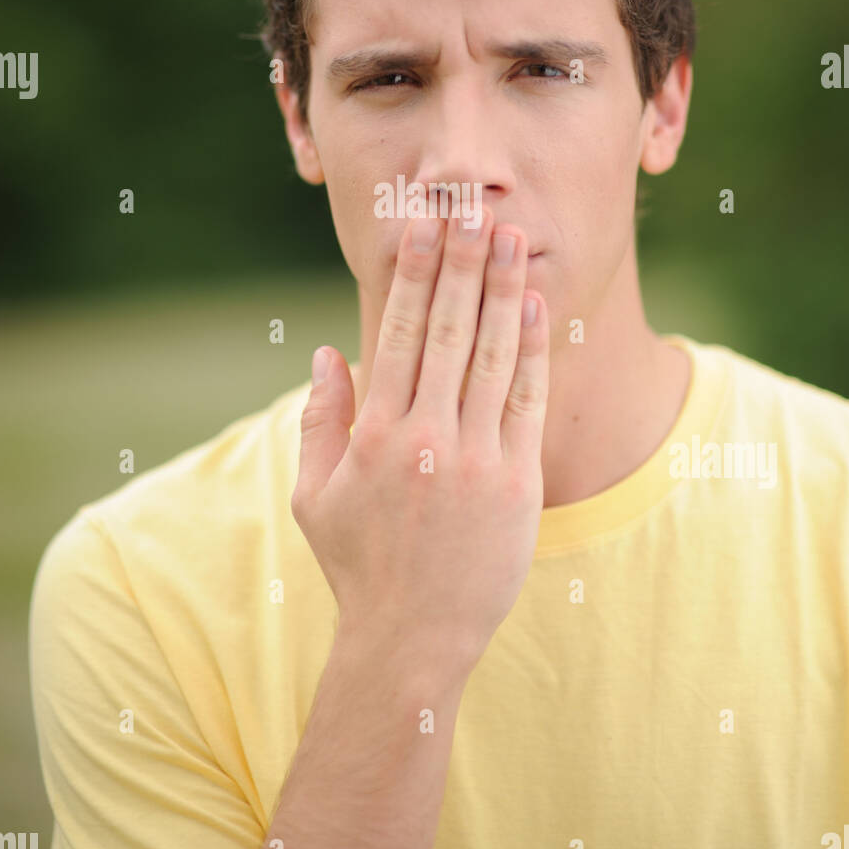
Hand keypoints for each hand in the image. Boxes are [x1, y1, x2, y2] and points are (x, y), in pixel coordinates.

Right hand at [291, 208, 549, 671]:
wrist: (412, 638)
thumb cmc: (359, 564)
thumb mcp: (313, 495)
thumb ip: (320, 420)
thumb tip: (329, 351)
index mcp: (374, 434)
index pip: (398, 333)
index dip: (413, 274)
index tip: (423, 226)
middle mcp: (424, 437)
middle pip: (448, 330)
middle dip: (462, 264)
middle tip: (472, 210)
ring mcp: (475, 458)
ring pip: (492, 355)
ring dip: (503, 291)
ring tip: (512, 239)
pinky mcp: (517, 482)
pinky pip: (526, 401)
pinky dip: (530, 350)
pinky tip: (535, 306)